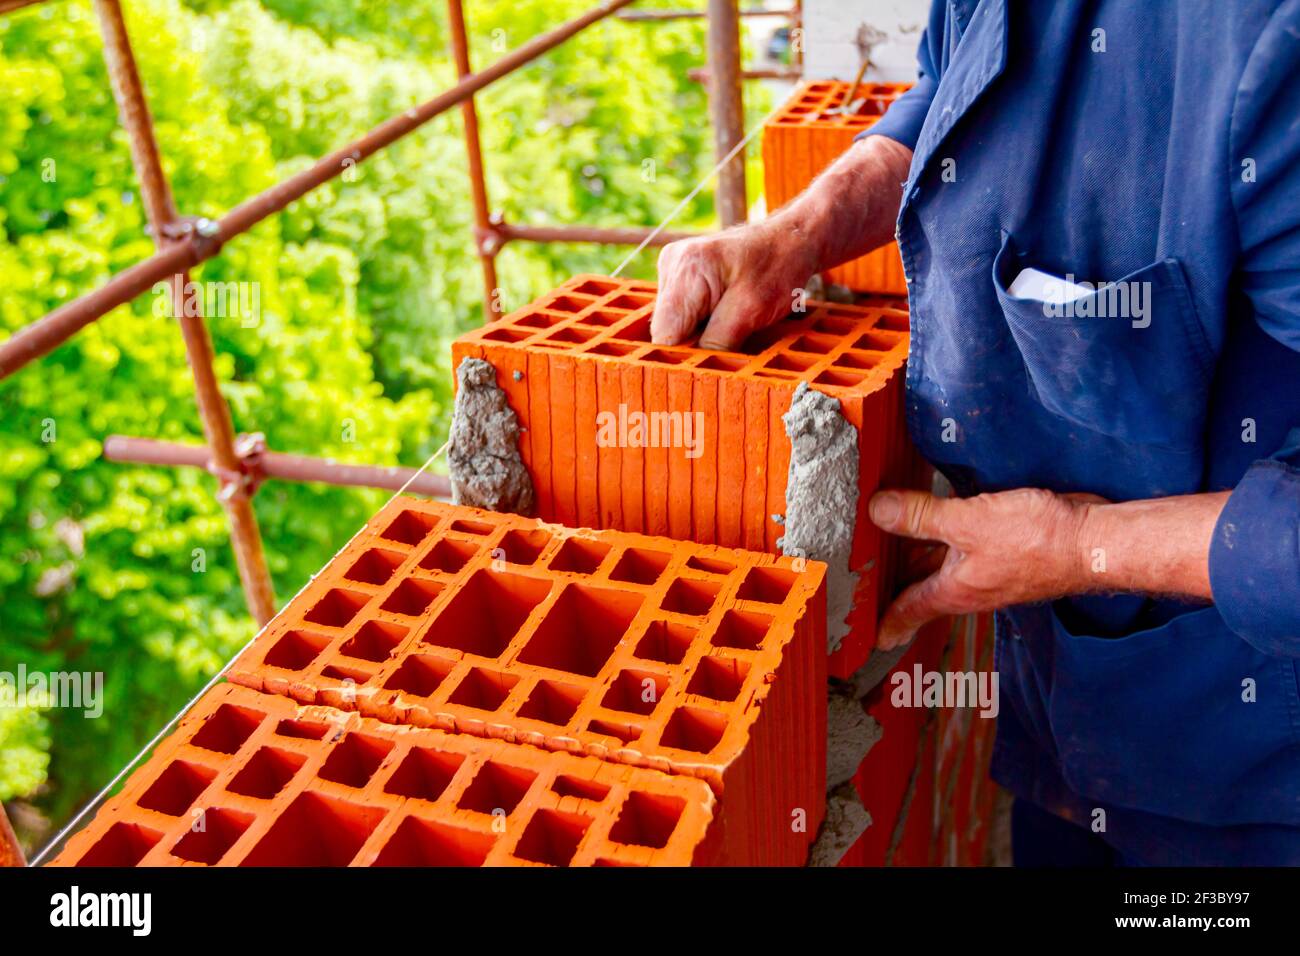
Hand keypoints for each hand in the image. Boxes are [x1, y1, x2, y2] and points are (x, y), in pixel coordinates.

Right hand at [651, 221, 816, 349]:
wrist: (791, 239)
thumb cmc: (778, 268)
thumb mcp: (751, 312)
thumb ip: (716, 343)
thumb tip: (692, 372)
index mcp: (687, 268)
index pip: (665, 333)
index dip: (685, 356)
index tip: (712, 362)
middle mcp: (672, 264)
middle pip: (667, 329)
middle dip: (694, 343)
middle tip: (731, 336)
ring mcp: (673, 268)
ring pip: (674, 324)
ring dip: (699, 333)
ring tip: (731, 319)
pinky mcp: (680, 275)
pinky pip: (681, 314)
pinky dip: (701, 322)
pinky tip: (723, 313)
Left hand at [868, 488, 1096, 648]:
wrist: (1092, 541)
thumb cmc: (1039, 541)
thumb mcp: (968, 523)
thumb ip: (921, 516)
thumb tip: (878, 510)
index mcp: (954, 590)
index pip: (908, 608)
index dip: (887, 622)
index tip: (873, 638)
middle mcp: (969, 584)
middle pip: (920, 583)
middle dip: (893, 579)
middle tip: (865, 573)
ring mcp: (988, 568)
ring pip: (941, 562)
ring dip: (916, 552)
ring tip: (888, 537)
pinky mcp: (1005, 549)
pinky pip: (962, 544)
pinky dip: (943, 533)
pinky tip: (936, 514)